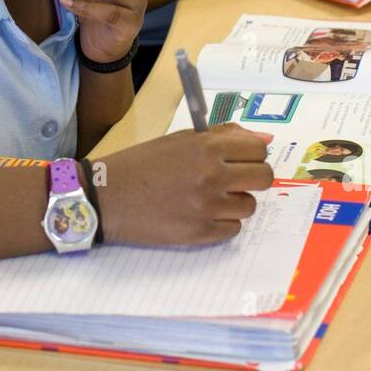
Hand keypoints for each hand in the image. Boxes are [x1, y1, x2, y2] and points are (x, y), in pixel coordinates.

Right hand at [99, 125, 272, 245]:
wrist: (106, 197)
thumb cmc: (141, 164)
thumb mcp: (179, 140)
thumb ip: (222, 136)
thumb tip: (265, 139)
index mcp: (205, 147)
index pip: (258, 148)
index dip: (253, 153)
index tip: (241, 158)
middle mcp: (211, 176)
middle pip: (264, 177)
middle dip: (251, 177)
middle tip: (232, 179)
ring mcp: (207, 207)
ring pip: (249, 205)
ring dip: (234, 201)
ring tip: (208, 197)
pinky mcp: (200, 234)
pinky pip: (233, 229)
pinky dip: (222, 222)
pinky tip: (200, 214)